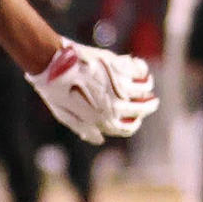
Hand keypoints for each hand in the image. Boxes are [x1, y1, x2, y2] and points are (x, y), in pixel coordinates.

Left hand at [25, 40, 154, 142]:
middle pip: (142, 109)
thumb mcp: (65, 115)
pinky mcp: (120, 68)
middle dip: (148, 105)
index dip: (134, 123)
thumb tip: (99, 140)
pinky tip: (135, 66)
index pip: (127, 128)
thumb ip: (84, 128)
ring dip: (146, 86)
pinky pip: (140, 70)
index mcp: (101, 120)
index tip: (136, 118)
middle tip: (152, 100)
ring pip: (145, 89)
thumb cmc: (54, 89)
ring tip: (145, 82)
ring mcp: (120, 87)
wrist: (50, 62)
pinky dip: (141, 68)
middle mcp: (115, 106)